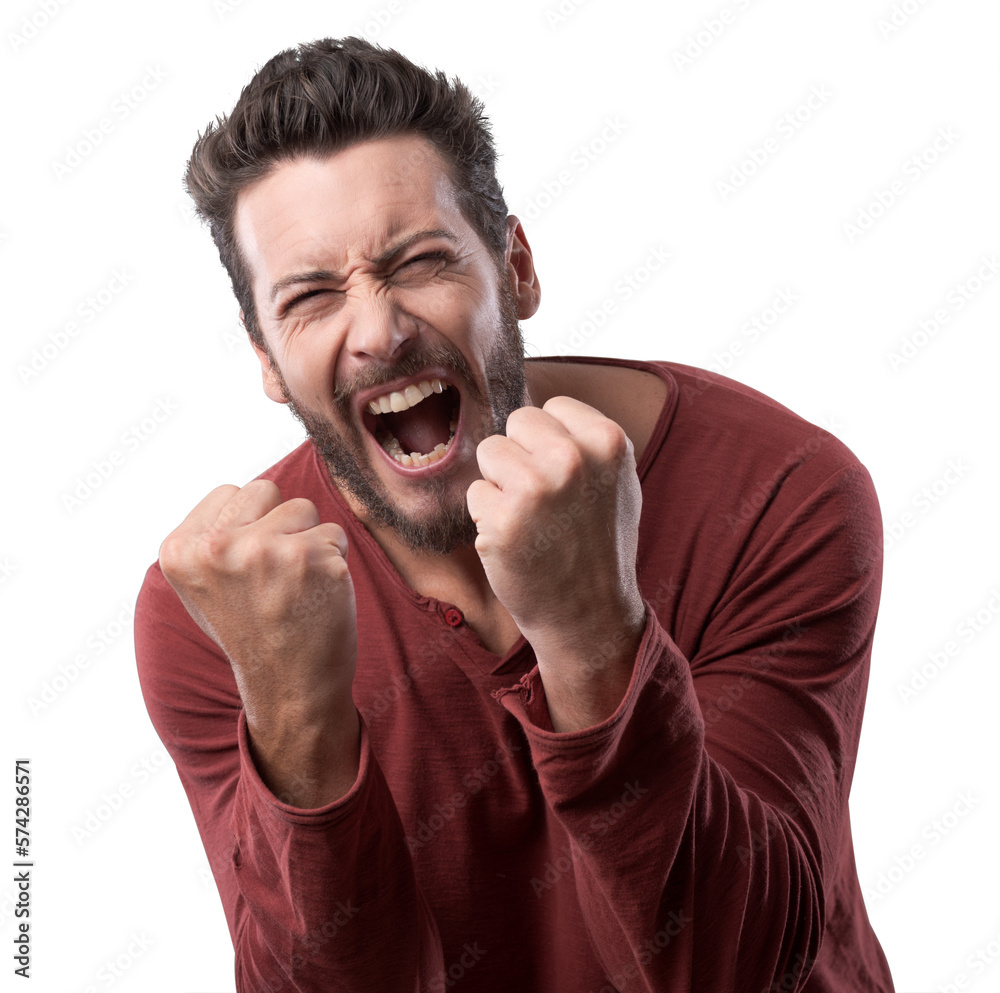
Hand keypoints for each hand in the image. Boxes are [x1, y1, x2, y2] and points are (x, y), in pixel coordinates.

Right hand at [158, 480, 359, 804]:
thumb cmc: (254, 631)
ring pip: (304, 508)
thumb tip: (238, 492)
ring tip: (294, 587)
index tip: (248, 570)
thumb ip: (212, 536)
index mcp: (180, 550)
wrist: (291, 687)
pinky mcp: (310, 557)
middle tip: (274, 577)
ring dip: (308, 541)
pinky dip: (334, 560)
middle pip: (268, 490)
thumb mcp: (205, 586)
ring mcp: (264, 551)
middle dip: (279, 524)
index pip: (232, 492)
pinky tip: (317, 596)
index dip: (250, 525)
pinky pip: (334, 533)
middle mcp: (216, 547)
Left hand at [466, 397, 646, 730]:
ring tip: (530, 520)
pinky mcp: (503, 519)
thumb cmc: (598, 545)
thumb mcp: (615, 481)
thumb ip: (584, 440)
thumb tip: (539, 407)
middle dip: (520, 456)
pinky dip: (486, 519)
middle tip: (544, 502)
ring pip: (489, 452)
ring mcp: (536, 488)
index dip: (548, 444)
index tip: (564, 480)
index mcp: (609, 441)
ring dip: (500, 484)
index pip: (550, 407)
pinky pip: (475, 494)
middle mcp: (573, 458)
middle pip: (515, 422)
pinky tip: (516, 543)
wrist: (589, 615)